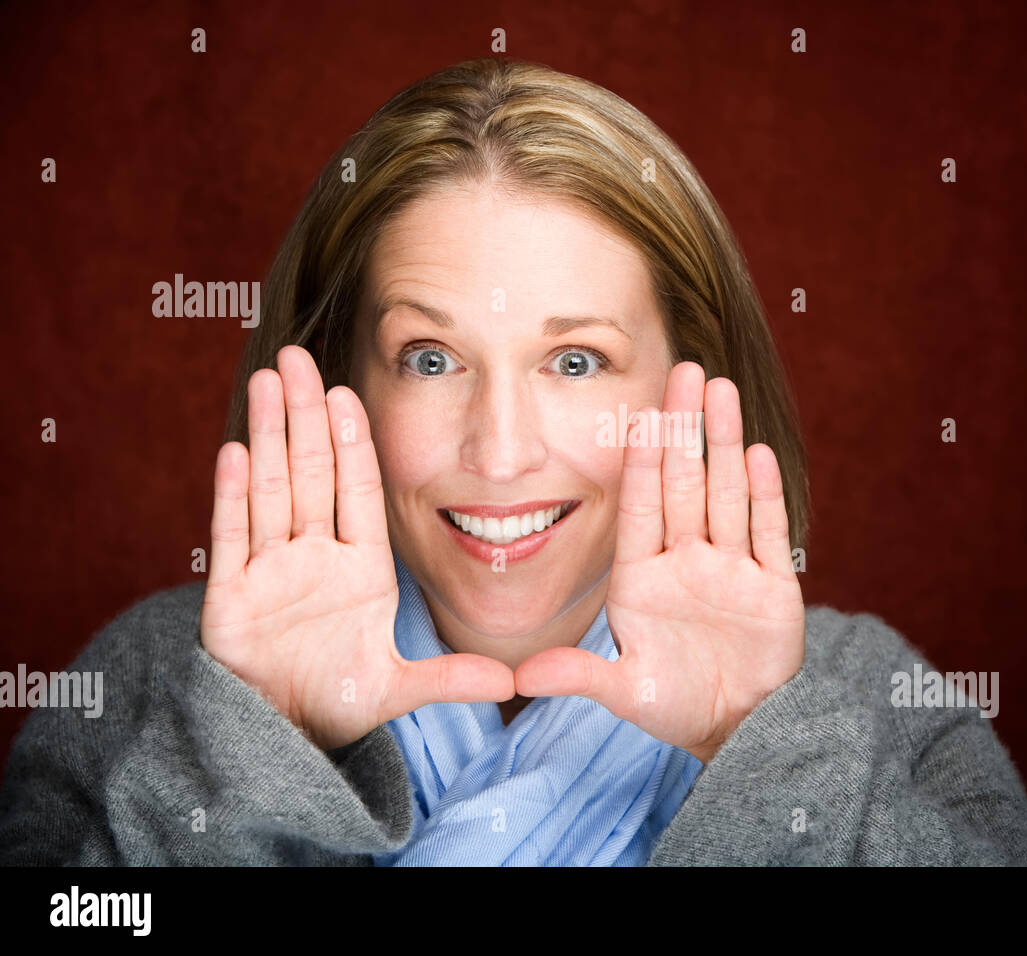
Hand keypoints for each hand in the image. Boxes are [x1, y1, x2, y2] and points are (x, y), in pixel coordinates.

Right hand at [199, 345, 514, 750]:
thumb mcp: (397, 686)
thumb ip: (450, 678)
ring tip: (265, 382)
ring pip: (270, 490)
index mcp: (359, 568)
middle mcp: (313, 558)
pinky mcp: (230, 598)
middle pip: (311, 474)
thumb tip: (510, 681)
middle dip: (306, 416)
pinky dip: (232, 497)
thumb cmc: (337, 698)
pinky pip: (232, 538)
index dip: (352, 443)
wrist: (283, 735)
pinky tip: (234, 452)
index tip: (348, 392)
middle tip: (298, 359)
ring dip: (268, 436)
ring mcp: (269, 572)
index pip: (357, 491)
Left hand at [514, 362, 804, 761]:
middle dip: (683, 429)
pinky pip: (766, 531)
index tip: (638, 414)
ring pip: (726, 493)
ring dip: (723, 443)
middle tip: (684, 372)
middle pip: (684, 483)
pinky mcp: (772, 584)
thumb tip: (518, 679)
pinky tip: (757, 453)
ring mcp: (730, 567)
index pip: (640, 505)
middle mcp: (686, 559)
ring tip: (720, 391)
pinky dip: (764, 494)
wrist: (738, 728)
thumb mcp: (625, 690)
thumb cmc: (676, 704)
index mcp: (643, 576)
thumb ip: (579, 676)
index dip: (640, 460)